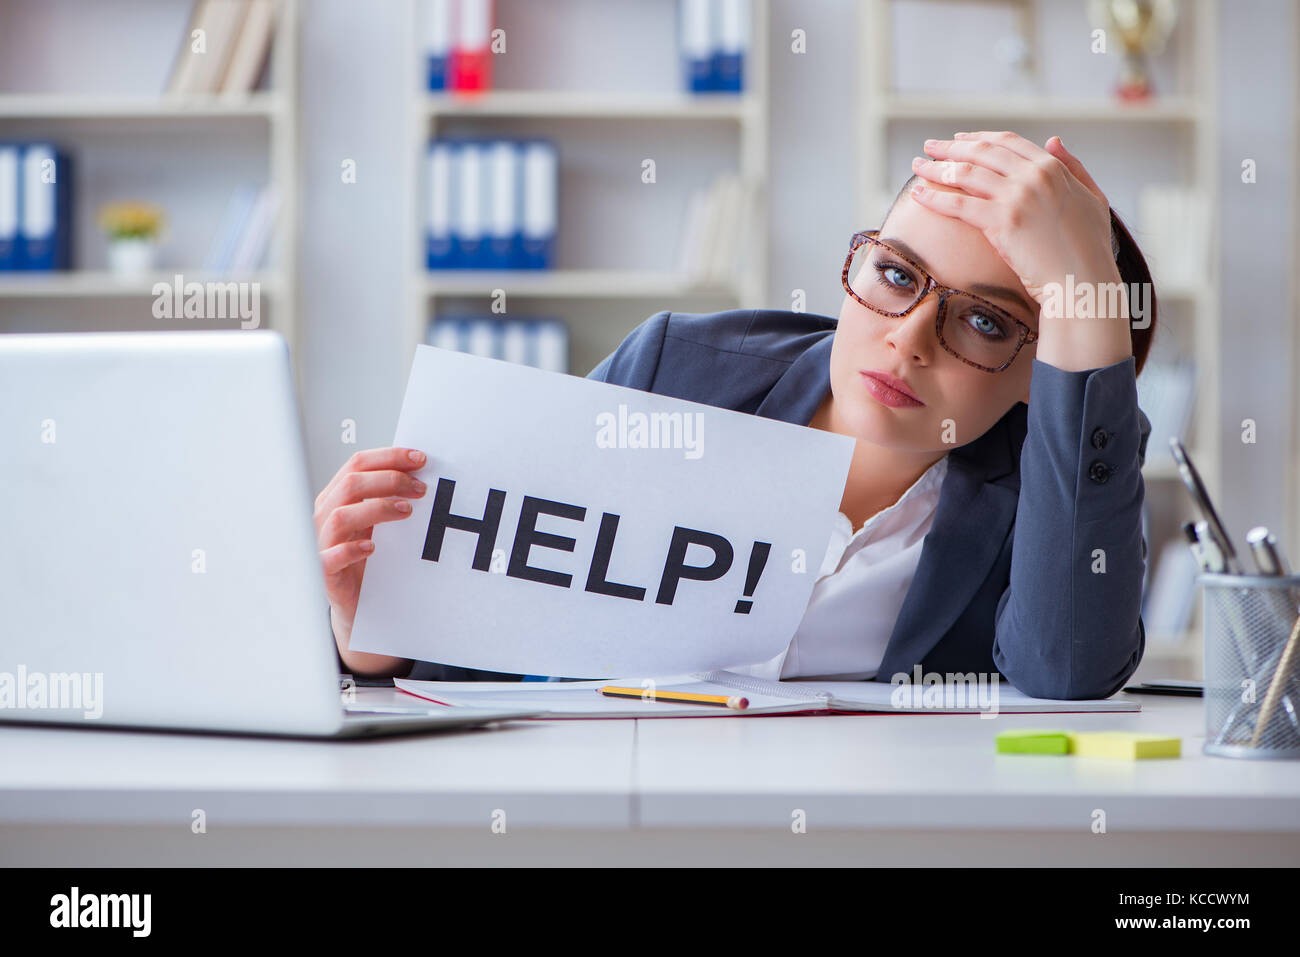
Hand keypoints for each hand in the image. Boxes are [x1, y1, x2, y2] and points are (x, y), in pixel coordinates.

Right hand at [314, 447, 427, 643]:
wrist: (355, 599)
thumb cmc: (367, 555)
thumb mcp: (377, 521)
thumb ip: (388, 497)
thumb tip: (421, 474)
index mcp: (337, 496)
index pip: (358, 464)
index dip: (389, 457)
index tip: (420, 459)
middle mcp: (326, 515)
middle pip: (351, 484)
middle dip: (390, 480)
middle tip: (421, 489)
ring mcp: (321, 542)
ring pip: (340, 516)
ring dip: (376, 508)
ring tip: (406, 511)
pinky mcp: (325, 572)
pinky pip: (330, 557)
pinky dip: (350, 549)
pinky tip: (372, 547)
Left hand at [911, 130, 1132, 368]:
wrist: (1083, 280)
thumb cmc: (1089, 247)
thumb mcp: (1092, 197)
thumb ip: (1074, 167)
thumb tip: (1054, 140)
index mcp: (1053, 167)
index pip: (1007, 142)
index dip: (978, 139)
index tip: (957, 140)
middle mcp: (1034, 176)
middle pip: (981, 153)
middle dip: (950, 148)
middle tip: (928, 147)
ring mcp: (1018, 197)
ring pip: (966, 174)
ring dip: (936, 168)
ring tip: (917, 168)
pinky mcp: (1002, 222)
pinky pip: (959, 204)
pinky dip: (935, 198)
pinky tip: (918, 195)